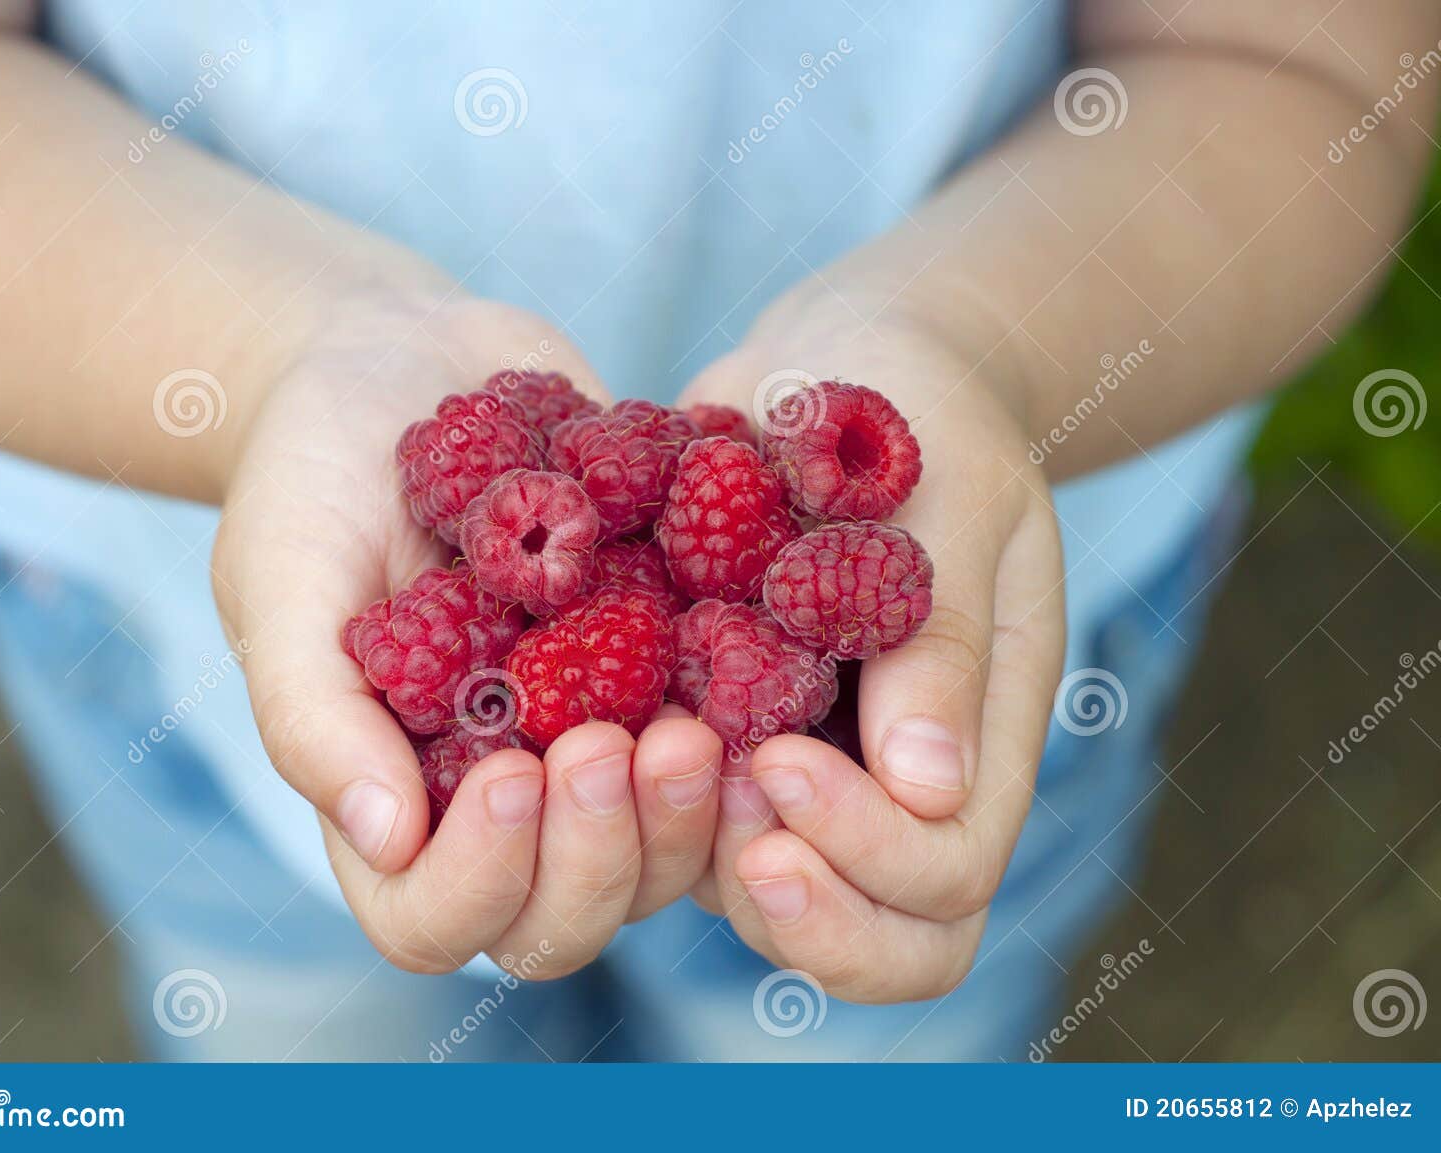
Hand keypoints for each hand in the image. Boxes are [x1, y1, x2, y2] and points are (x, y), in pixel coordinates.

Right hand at [212, 286, 721, 977]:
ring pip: (663, 853)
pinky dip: (751, 731)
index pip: (432, 919)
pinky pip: (728, 743)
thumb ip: (314, 711)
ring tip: (696, 725)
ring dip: (687, 815)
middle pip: (570, 910)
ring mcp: (591, 739)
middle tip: (621, 745)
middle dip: (605, 851)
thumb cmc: (314, 470)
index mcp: (396, 794)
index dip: (482, 882)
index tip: (515, 770)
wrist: (405, 361)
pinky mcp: (665, 675)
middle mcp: (500, 792)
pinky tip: (763, 670)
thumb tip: (382, 838)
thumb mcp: (284, 575)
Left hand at [679, 303, 1065, 1002]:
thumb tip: (931, 790)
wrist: (833, 367)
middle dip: (794, 908)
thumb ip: (946, 635)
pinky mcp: (710, 733)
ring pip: (756, 894)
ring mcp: (798, 768)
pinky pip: (669, 812)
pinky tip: (585, 716)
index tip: (782, 762)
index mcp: (978, 740)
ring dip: (691, 853)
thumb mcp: (952, 492)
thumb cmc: (919, 407)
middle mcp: (890, 784)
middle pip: (876, 939)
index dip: (866, 856)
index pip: (944, 880)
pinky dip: (629, 793)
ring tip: (638, 747)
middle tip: (721, 810)